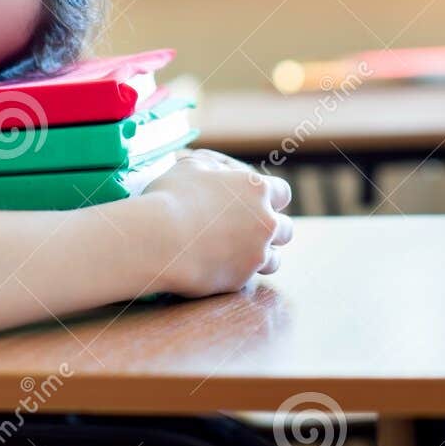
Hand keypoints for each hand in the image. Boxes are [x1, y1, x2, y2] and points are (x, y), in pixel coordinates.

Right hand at [141, 149, 293, 297]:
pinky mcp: (240, 279)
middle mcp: (265, 222)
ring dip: (261, 254)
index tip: (256, 201)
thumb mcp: (192, 166)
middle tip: (250, 228)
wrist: (159, 239)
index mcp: (257, 190)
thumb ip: (215, 169)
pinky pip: (247, 277)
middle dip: (270, 228)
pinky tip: (219, 265)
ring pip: (274, 259)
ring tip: (240, 252)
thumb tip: (221, 174)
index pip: (282, 192)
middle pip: (285, 229)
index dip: (270, 197)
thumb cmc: (172, 195)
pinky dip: (237, 272)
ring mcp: (256, 254)